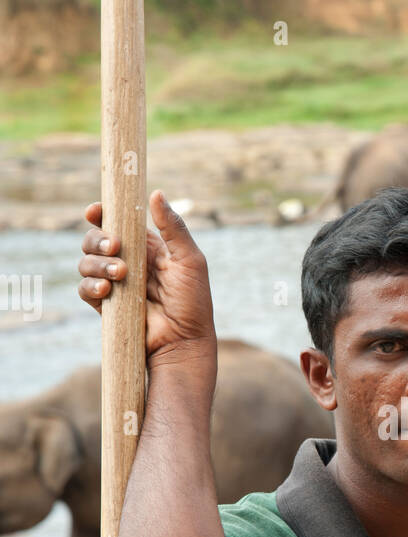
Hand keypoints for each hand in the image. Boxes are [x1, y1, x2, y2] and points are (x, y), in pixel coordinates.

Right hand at [78, 190, 215, 365]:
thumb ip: (173, 228)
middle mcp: (128, 263)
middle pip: (95, 240)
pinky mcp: (106, 306)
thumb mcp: (190, 260)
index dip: (103, 214)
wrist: (184, 342)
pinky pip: (85, 289)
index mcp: (147, 248)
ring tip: (120, 274)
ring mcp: (115, 284)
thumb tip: (156, 193)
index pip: (118, 223)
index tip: (95, 210)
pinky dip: (90, 286)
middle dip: (98, 239)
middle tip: (115, 247)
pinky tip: (105, 290)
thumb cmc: (194, 303)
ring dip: (97, 263)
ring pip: (86, 262)